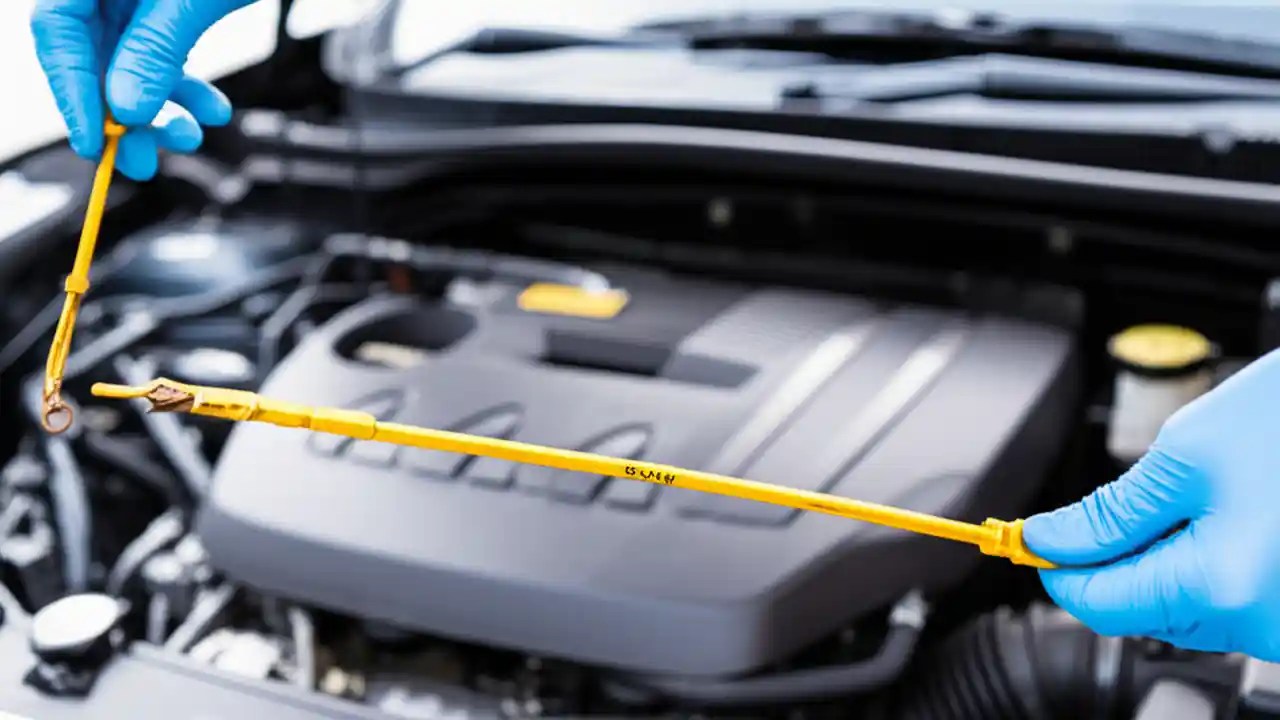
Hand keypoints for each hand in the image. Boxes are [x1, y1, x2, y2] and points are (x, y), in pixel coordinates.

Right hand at [31, 0, 255, 179]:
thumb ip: (156, 48)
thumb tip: (125, 110)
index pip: (56, 30)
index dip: (72, 93)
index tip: (96, 146)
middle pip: (91, 52)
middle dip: (120, 113)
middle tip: (143, 161)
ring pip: (130, 59)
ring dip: (158, 105)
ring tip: (190, 136)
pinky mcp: (168, 1)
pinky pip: (163, 49)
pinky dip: (183, 83)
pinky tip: (212, 109)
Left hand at [1024, 349, 1279, 660]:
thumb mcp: (1186, 455)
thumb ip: (1109, 513)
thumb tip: (1051, 540)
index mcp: (1221, 588)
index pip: (1099, 604)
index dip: (1057, 568)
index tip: (1030, 538)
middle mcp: (1261, 625)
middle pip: (1140, 609)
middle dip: (1109, 560)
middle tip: (1105, 505)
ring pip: (1183, 603)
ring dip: (1157, 558)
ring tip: (1182, 497)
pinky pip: (1227, 596)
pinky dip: (1202, 560)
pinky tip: (1215, 513)